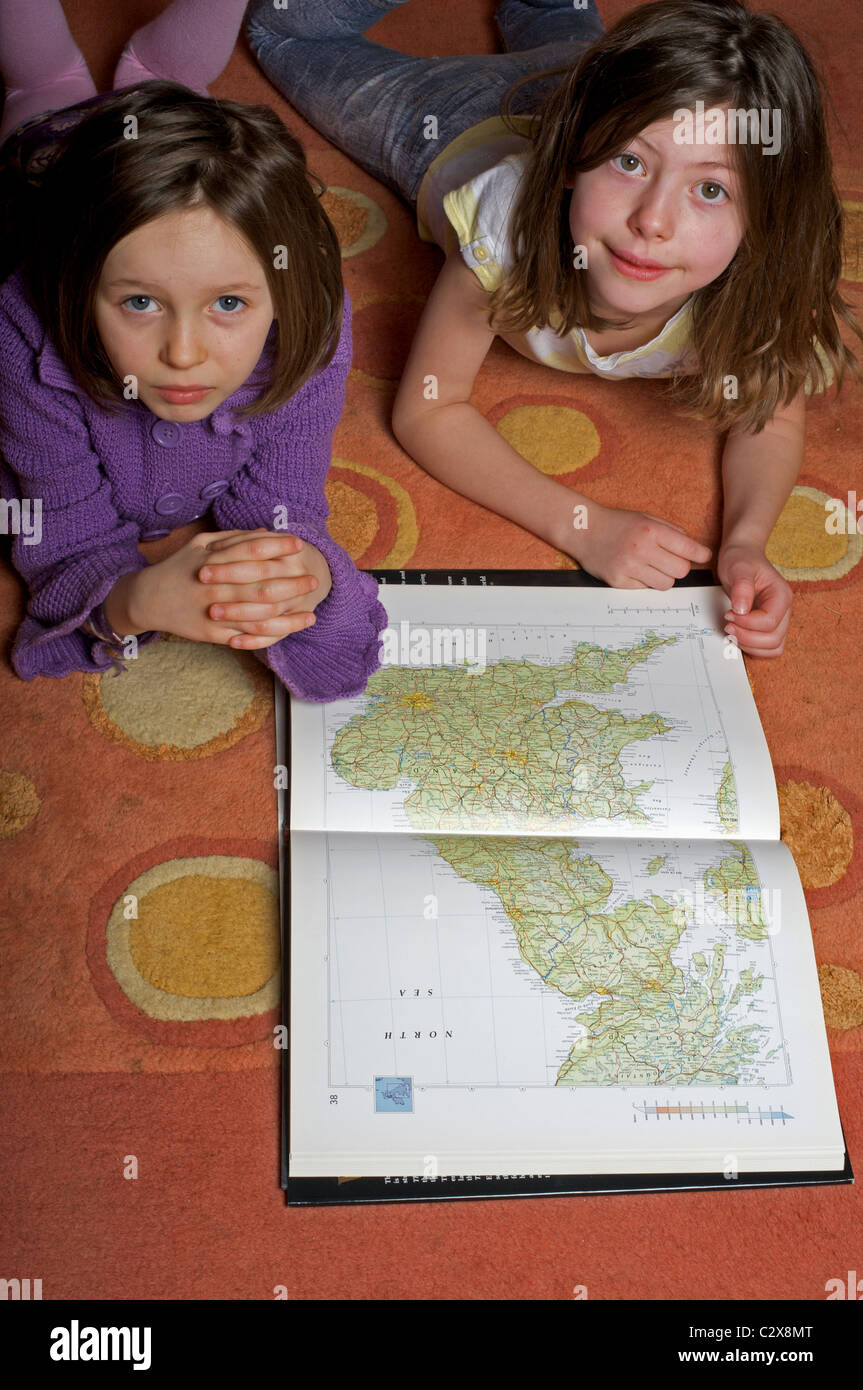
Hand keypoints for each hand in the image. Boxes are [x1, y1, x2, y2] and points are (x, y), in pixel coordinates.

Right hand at [125, 528, 323, 649]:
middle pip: (261, 585)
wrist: (147, 599)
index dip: (278, 547)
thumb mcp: (200, 544)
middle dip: (291, 583)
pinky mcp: (213, 634)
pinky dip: (269, 635)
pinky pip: (246, 636)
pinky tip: (289, 631)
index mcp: (212, 561)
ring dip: (288, 616)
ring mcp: (214, 612)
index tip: (299, 545)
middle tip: (314, 580)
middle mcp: (215, 587)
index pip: (252, 551)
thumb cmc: (178, 567)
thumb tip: (266, 531)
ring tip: (311, 612)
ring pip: (258, 615)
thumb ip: (233, 538)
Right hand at [570, 502, 711, 586]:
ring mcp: (629, 567)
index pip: (687, 548)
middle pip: (681, 570)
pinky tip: (635, 570)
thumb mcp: (646, 518)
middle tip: (670, 560)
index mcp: (651, 531)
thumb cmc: (618, 524)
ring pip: (666, 584)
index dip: (700, 554)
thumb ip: (671, 531)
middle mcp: (641, 549)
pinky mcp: (619, 581)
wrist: (584, 530)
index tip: (703, 556)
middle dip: (679, 566)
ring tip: (652, 566)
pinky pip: (646, 589)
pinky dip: (645, 581)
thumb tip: (694, 549)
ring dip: (664, 577)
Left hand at [716, 541, 791, 657]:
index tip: (729, 614)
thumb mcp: (739, 568)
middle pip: (774, 640)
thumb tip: (742, 609)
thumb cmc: (742, 560)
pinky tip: (739, 634)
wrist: (742, 557)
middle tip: (729, 625)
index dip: (747, 623)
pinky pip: (767, 647)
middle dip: (747, 637)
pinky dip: (752, 647)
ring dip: (750, 645)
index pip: (770, 622)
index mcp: (781, 595)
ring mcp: (777, 620)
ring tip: (733, 631)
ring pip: (773, 647)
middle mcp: (783, 610)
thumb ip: (742, 587)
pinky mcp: (768, 626)